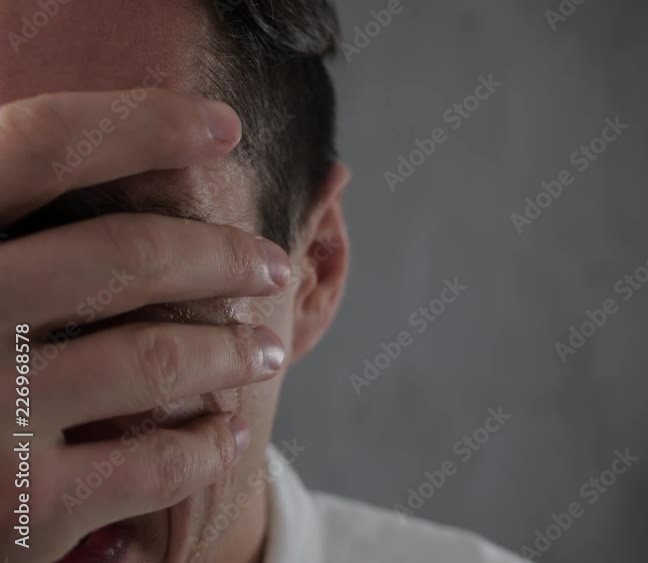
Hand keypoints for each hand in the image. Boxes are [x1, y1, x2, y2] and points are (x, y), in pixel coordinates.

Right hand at [0, 90, 288, 561]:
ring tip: (265, 352)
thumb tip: (137, 160)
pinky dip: (207, 446)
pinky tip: (224, 437)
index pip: (40, 145)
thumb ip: (14, 231)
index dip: (141, 123)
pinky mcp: (18, 509)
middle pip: (126, 253)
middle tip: (271, 266)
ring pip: (156, 358)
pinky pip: (156, 463)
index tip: (223, 125)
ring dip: (232, 352)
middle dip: (223, 256)